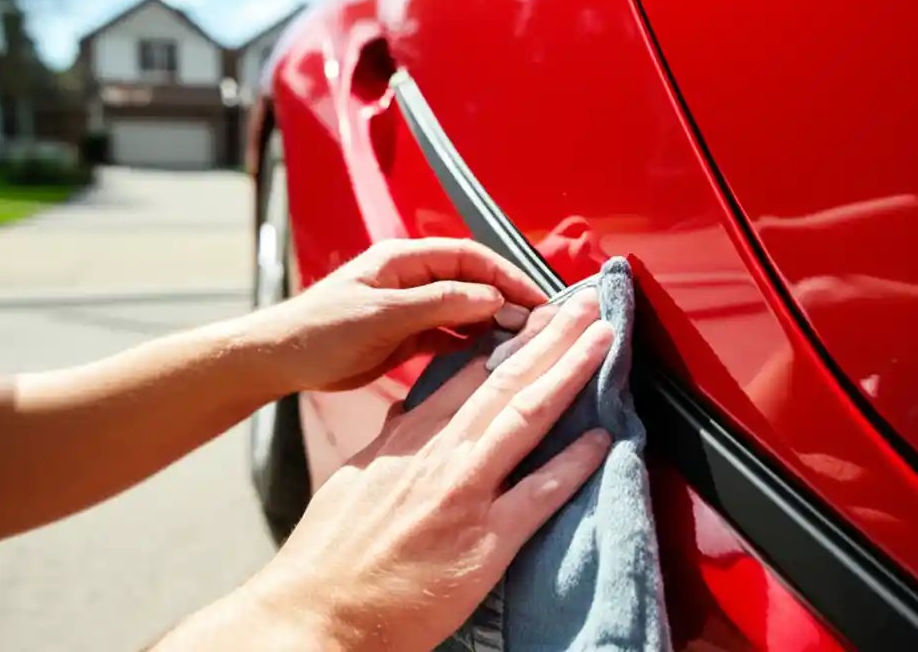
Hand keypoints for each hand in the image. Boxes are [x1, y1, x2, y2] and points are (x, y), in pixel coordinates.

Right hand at [162, 290, 613, 650]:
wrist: (315, 613)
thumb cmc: (329, 555)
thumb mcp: (353, 479)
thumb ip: (388, 444)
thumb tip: (404, 417)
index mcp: (407, 439)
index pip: (468, 375)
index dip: (510, 340)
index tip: (538, 315)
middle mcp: (438, 456)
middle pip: (504, 381)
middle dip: (549, 337)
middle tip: (585, 304)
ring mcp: (463, 494)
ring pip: (525, 417)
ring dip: (569, 372)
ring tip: (602, 339)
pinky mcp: (484, 543)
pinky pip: (540, 494)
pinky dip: (574, 463)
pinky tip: (602, 437)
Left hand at [241, 238, 546, 392]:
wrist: (281, 359)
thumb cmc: (323, 329)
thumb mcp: (383, 314)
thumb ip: (439, 304)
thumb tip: (494, 298)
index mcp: (405, 259)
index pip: (470, 258)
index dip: (507, 274)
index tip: (538, 299)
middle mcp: (413, 278)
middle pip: (473, 282)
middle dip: (507, 299)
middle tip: (541, 325)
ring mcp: (411, 307)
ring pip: (465, 310)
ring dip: (493, 324)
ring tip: (525, 343)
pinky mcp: (408, 336)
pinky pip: (450, 336)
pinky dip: (472, 345)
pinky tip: (493, 359)